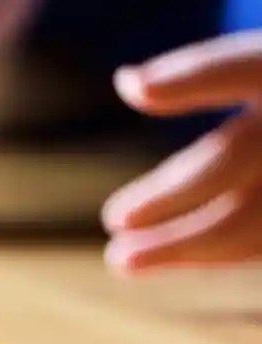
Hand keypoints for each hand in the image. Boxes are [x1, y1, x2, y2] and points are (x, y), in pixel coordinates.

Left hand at [102, 31, 261, 272]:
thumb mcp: (259, 70)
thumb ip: (203, 76)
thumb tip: (130, 84)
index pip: (242, 66)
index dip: (189, 78)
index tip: (137, 88)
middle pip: (231, 160)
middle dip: (167, 195)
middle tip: (113, 219)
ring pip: (249, 222)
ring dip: (182, 246)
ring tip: (124, 260)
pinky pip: (261, 245)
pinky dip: (217, 255)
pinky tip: (175, 258)